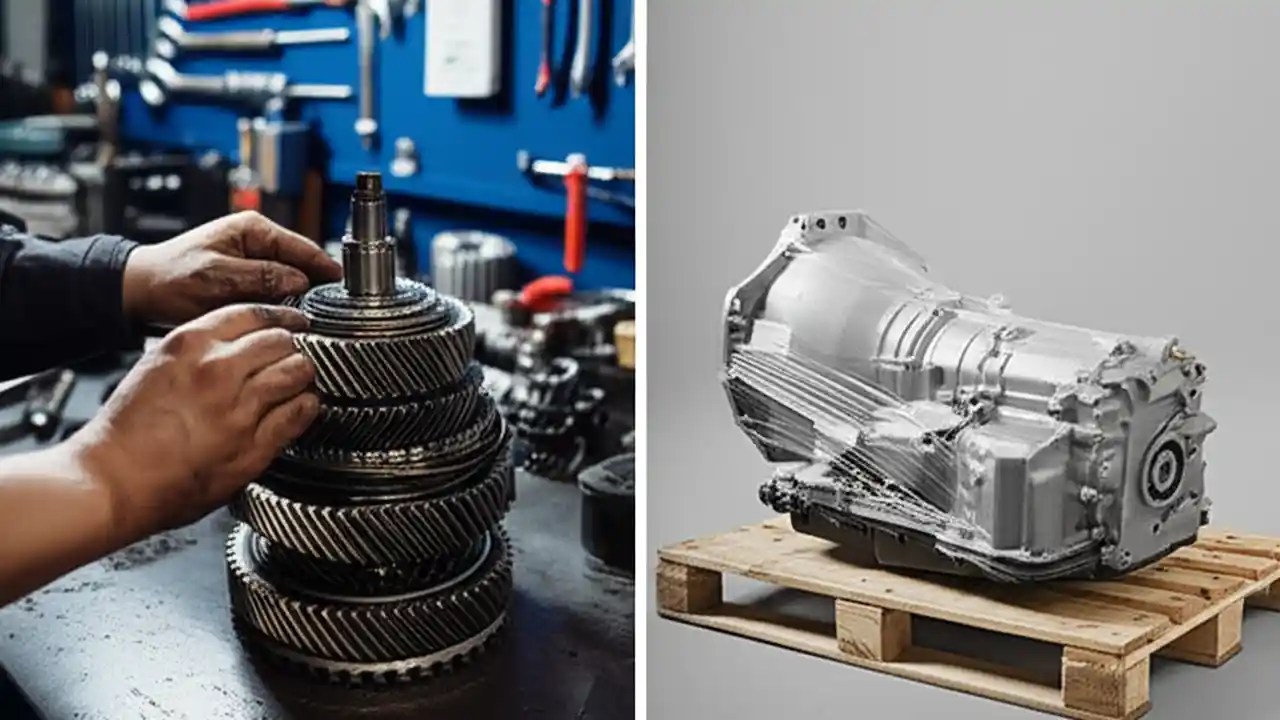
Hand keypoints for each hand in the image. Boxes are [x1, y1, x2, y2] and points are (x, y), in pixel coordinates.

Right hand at [66, 304, 319, 534]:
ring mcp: (240, 408)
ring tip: (300, 382)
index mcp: (192, 345)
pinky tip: (301, 407)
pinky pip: (299, 413)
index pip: (256, 313)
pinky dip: (306, 407)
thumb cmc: (127, 432)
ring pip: (297, 372)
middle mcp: (219, 370)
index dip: (281, 318)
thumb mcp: (157, 367)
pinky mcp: (254, 445)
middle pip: (281, 341)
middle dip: (292, 348)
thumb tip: (232, 345)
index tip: (292, 323)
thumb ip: (198, 351)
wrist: (114, 480)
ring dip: (302, 376)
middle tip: (294, 357)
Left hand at [122, 211, 342, 327]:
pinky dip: (283, 307)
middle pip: (302, 266)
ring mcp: (254, 264)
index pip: (303, 247)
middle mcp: (257, 244)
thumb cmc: (169, 278)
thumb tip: (299, 282)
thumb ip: (260, 277)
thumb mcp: (216, 277)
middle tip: (332, 311)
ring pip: (290, 284)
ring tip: (315, 320)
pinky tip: (290, 323)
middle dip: (315, 288)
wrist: (140, 293)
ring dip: (299, 300)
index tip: (347, 286)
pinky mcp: (248, 284)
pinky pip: (275, 295)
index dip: (327, 267)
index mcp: (253, 230)